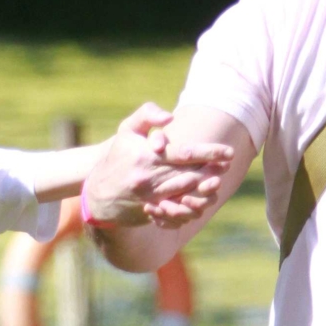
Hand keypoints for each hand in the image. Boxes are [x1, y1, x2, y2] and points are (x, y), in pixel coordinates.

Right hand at [84, 105, 231, 228]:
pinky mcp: (151, 211)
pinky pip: (177, 210)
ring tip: (218, 180)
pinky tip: (203, 199)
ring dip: (206, 188)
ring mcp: (150, 197)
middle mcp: (148, 178)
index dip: (209, 153)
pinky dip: (192, 206)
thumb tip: (170, 118)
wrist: (97, 192)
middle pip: (190, 174)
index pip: (184, 153)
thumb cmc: (117, 156)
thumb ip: (148, 115)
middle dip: (211, 170)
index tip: (228, 152)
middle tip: (227, 164)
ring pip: (186, 193)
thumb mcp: (127, 129)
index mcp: (146, 156)